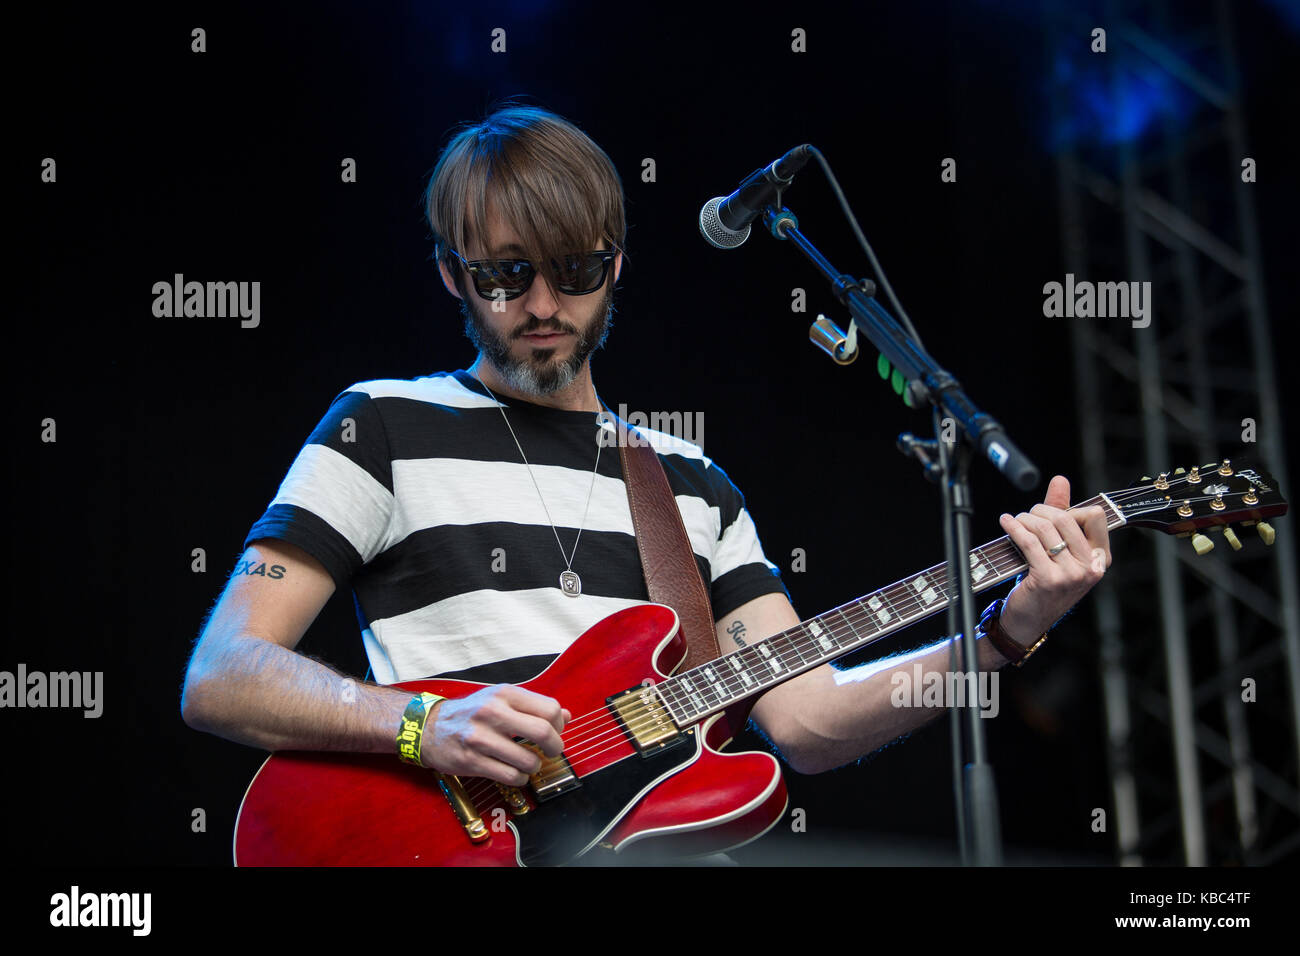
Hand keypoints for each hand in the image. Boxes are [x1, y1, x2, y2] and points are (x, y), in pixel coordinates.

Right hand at [422, 684, 570, 785]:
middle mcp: (492, 712)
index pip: (549, 708)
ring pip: (529, 760)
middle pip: (543, 732)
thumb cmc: (471, 713)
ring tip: (528, 762)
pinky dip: (519, 778)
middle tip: (552, 752)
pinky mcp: (472, 761)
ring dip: (534, 766)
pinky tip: (514, 772)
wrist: (429, 727)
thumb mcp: (500, 699)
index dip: (559, 725)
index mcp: (504, 693)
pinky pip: (511, 776)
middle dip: (555, 747)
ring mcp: (481, 738)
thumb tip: (566, 716)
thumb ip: (533, 706)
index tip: (555, 732)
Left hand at [997, 475, 1110, 648]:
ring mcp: (1072, 575)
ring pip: (1046, 528)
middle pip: (1066, 518)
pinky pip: (1029, 542)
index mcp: (1101, 559)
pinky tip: (1006, 523)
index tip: (1052, 514)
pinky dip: (1014, 527)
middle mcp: (1092, 567)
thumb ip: (1062, 514)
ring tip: (1016, 521)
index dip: (1071, 509)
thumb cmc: (1043, 584)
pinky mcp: (1048, 579)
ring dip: (1025, 519)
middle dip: (1041, 511)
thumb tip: (1060, 480)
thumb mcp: (1058, 551)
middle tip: (1027, 516)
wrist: (1027, 622)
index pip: (1096, 515)